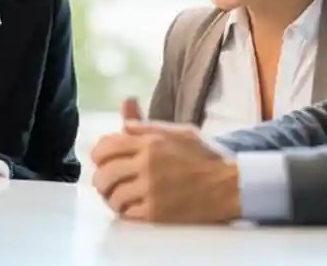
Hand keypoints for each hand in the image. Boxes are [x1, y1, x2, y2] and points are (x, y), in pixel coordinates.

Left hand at [91, 117, 240, 223]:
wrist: (228, 185)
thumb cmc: (204, 157)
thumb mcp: (178, 132)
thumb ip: (147, 125)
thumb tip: (125, 113)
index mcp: (151, 142)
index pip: (107, 147)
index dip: (98, 155)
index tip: (101, 160)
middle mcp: (147, 165)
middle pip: (105, 174)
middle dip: (101, 179)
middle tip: (106, 183)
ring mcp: (151, 190)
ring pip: (113, 196)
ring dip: (112, 197)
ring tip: (119, 196)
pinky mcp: (156, 213)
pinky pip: (126, 213)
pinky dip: (125, 211)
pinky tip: (132, 207)